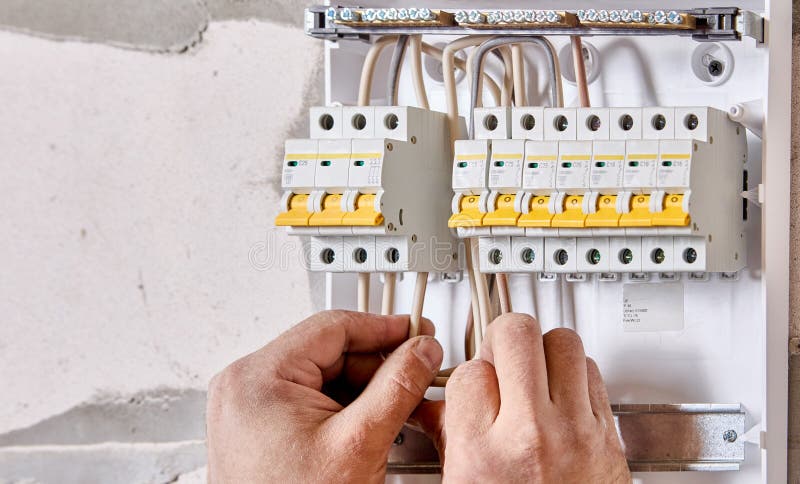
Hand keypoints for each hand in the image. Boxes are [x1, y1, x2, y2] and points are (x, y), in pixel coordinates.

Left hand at [206, 310, 442, 483]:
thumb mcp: (359, 442)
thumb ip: (398, 387)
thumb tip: (421, 350)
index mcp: (258, 377)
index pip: (333, 327)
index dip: (383, 328)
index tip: (415, 331)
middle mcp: (244, 386)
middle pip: (328, 352)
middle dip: (376, 369)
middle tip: (415, 379)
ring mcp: (247, 407)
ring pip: (321, 377)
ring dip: (363, 392)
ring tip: (393, 416)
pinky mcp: (255, 427)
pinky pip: (307, 400)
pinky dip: (342, 410)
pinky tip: (367, 430)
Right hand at [417, 314, 629, 482]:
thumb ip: (448, 439)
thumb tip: (430, 406)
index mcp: (484, 453)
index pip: (467, 371)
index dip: (465, 373)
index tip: (470, 383)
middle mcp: (532, 435)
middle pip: (514, 334)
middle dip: (500, 339)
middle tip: (499, 358)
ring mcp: (576, 432)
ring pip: (560, 342)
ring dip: (542, 352)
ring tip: (533, 372)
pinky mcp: (608, 436)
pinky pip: (593, 372)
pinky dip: (575, 374)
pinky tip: (561, 394)